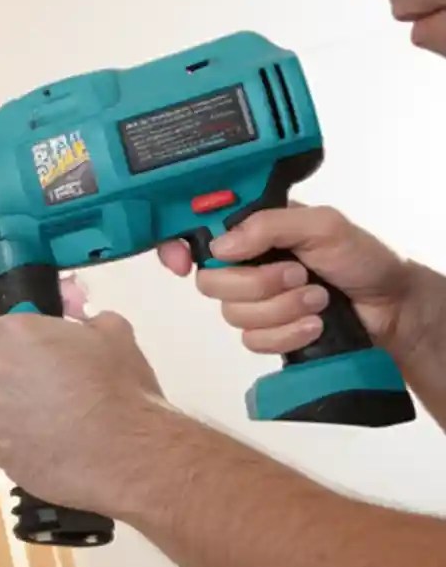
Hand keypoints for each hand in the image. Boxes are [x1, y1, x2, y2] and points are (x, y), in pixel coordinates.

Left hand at [0, 311, 173, 514]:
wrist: (124, 454)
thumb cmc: (120, 388)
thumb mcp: (116, 336)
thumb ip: (90, 324)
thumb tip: (86, 327)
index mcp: (15, 334)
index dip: (4, 347)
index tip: (28, 357)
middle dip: (14, 380)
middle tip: (53, 391)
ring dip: (17, 414)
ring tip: (58, 426)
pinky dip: (18, 445)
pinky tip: (51, 449)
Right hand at [157, 204, 413, 355]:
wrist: (390, 307)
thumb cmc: (360, 257)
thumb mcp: (321, 224)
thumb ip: (269, 226)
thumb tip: (220, 247)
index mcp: (249, 230)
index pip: (193, 234)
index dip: (175, 249)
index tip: (180, 264)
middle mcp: (244, 264)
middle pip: (209, 282)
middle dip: (257, 284)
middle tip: (297, 274)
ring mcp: (253, 301)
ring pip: (232, 315)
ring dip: (281, 309)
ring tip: (317, 299)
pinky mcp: (266, 333)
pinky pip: (252, 341)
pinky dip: (286, 334)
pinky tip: (313, 325)